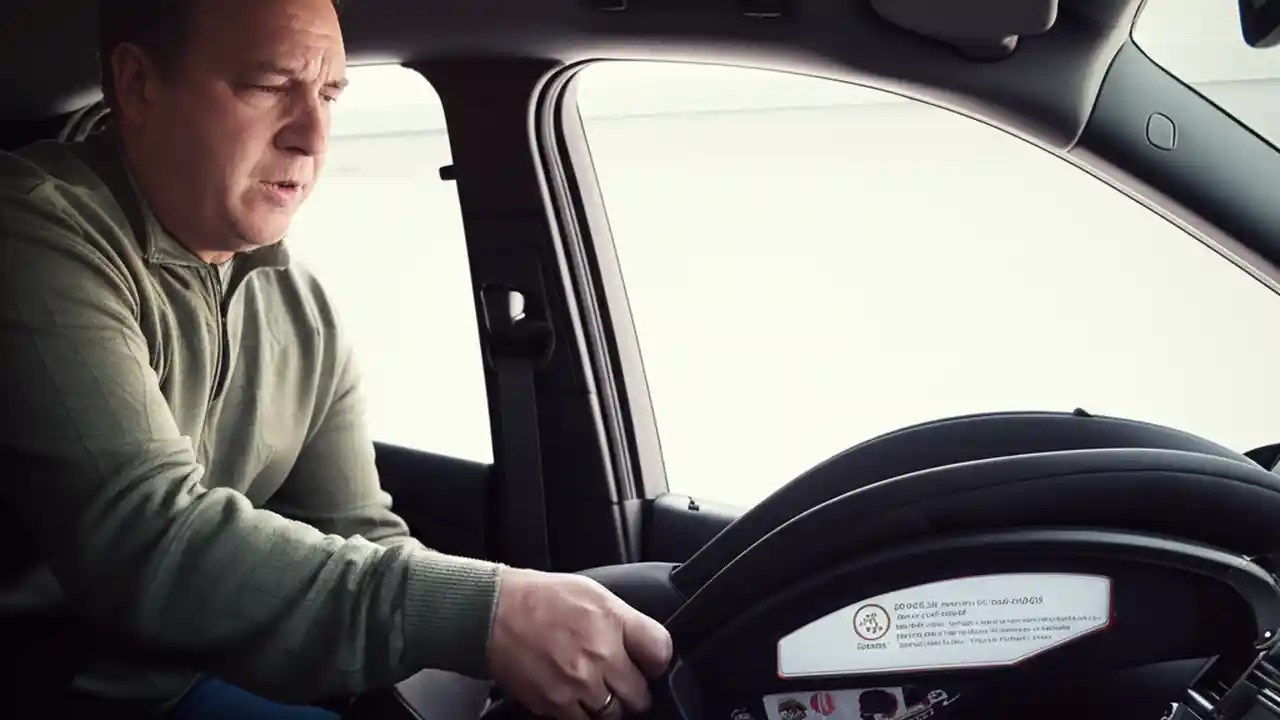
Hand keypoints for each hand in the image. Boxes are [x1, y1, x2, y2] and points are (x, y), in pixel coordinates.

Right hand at [486, 567, 673, 719]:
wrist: (492, 613)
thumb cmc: (540, 597)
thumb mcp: (591, 592)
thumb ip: (622, 620)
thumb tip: (642, 644)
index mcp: (613, 620)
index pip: (661, 652)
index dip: (657, 661)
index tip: (649, 663)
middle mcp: (600, 654)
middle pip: (640, 694)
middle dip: (635, 691)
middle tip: (625, 685)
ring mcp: (577, 683)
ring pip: (613, 715)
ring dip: (610, 707)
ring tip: (597, 691)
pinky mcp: (554, 703)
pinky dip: (582, 714)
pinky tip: (574, 697)